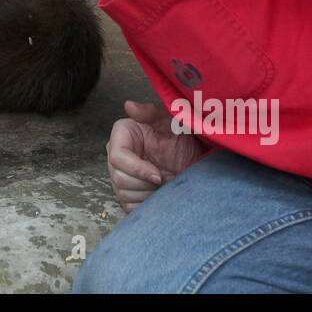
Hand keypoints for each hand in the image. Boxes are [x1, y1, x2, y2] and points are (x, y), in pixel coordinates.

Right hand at [105, 99, 208, 213]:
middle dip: (146, 182)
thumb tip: (129, 105)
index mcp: (123, 135)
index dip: (137, 169)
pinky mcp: (127, 194)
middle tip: (167, 177)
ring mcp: (120, 175)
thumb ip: (151, 112)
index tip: (158, 174)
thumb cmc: (184, 138)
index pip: (117, 157)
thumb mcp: (171, 122)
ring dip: (150, 192)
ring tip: (165, 182)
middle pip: (118, 177)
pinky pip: (130, 206)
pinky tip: (160, 192)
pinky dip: (148, 203)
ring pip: (124, 193)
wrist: (195, 161)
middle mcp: (116, 155)